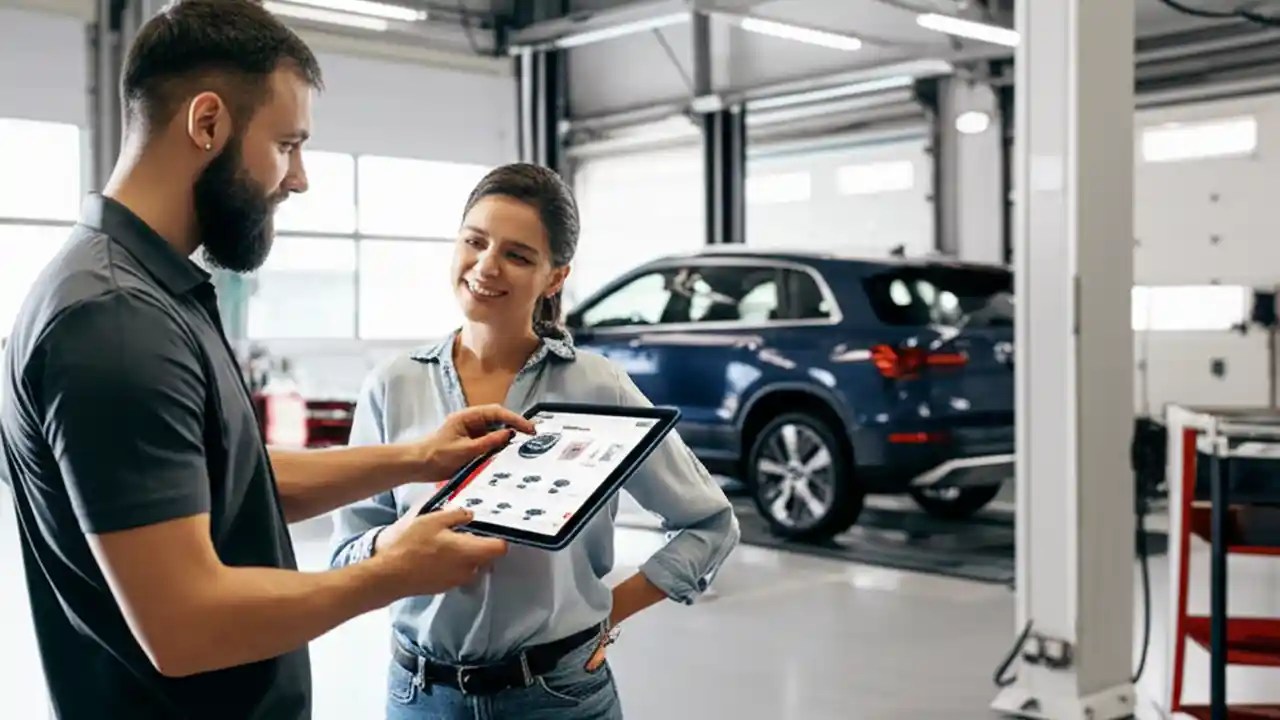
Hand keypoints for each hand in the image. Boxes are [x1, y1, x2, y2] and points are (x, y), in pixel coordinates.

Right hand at [374, 507, 507, 596]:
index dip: (499, 537)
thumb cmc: (413, 545)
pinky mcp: (446, 587)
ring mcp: (457, 581)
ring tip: (449, 542)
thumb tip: (470, 515)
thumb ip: (457, 515)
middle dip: (481, 544)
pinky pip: (459, 573)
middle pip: (487, 557)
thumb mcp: (434, 520)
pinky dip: (455, 564)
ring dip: (467, 554)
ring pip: (473, 565)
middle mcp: (469, 569)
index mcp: (470, 552)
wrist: (391, 575)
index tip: (491, 528)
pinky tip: (438, 555)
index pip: (500, 548)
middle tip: (465, 531)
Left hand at [411, 405, 535, 481]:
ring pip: (496, 431)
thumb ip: (488, 442)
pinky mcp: (472, 445)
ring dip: (509, 437)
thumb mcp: (464, 450)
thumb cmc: (436, 455)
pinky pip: (490, 443)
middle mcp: (472, 422)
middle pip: (499, 419)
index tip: (529, 428)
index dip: (515, 418)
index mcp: (468, 417)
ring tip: (526, 446)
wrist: (418, 466)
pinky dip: (501, 447)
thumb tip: (509, 434)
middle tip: (533, 436)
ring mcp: (472, 433)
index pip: (497, 412)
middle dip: (516, 425)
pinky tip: (510, 455)